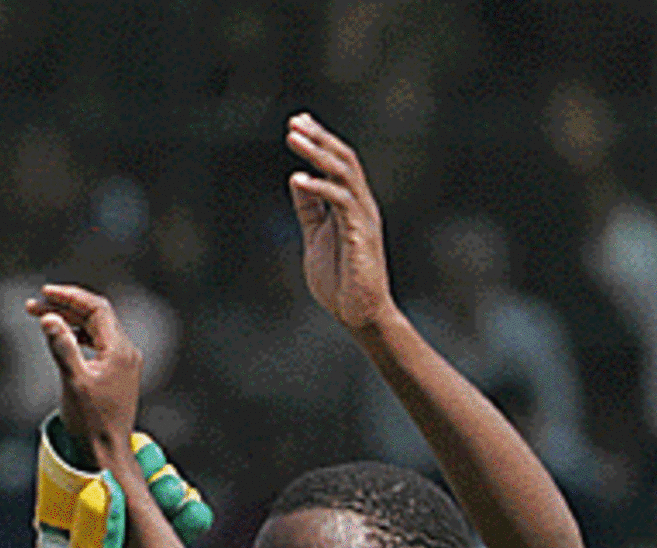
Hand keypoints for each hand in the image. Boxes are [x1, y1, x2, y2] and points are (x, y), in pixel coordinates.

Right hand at [25, 283, 141, 464]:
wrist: (108, 454)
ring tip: (42, 319)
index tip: (44, 293)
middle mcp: (126, 352)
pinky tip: (62, 338)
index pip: (96, 309)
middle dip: (65, 307)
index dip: (69, 297)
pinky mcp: (119, 374)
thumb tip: (50, 318)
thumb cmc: (92, 423)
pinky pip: (98, 344)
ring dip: (70, 321)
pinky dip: (79, 337)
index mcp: (119, 350)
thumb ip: (63, 347)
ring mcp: (125, 363)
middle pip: (96, 316)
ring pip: (96, 330)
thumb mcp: (73, 383)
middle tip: (34, 307)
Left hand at [285, 112, 394, 331]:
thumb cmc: (340, 284)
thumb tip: (297, 180)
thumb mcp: (315, 239)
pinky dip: (319, 187)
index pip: (336, 163)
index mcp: (350, 205)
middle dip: (318, 137)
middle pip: (342, 158)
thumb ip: (308, 210)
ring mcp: (363, 217)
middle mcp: (360, 205)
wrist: (360, 316)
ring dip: (317, 153)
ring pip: (343, 172)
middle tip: (294, 122)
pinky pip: (341, 201)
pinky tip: (298, 180)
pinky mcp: (361, 233)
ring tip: (293, 138)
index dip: (319, 140)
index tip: (297, 123)